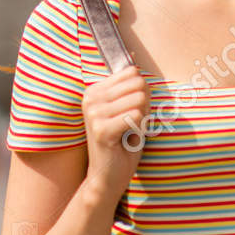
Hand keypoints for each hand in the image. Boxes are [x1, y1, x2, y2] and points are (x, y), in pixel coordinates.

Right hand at [82, 63, 148, 198]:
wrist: (108, 177)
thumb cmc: (122, 143)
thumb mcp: (127, 109)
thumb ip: (130, 85)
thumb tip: (133, 56)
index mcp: (94, 90)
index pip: (133, 73)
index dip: (141, 96)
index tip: (129, 114)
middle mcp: (90, 97)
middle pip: (139, 84)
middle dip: (143, 107)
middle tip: (130, 126)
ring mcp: (93, 112)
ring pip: (139, 100)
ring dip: (141, 121)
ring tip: (127, 133)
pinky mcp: (101, 129)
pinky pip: (136, 116)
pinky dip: (138, 131)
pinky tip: (125, 142)